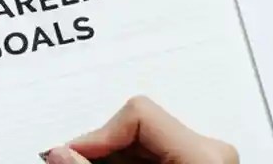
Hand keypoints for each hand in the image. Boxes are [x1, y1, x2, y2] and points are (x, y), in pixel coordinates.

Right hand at [44, 96, 237, 163]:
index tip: (68, 154)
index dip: (95, 134)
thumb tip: (61, 153)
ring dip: (111, 159)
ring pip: (140, 143)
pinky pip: (152, 155)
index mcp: (204, 152)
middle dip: (99, 149)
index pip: (136, 113)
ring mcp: (206, 159)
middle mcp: (210, 150)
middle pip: (135, 127)